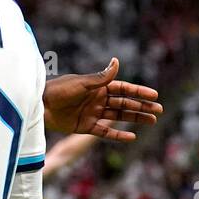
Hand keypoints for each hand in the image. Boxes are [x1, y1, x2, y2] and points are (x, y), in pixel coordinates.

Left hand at [43, 57, 162, 141]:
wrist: (39, 105)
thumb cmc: (58, 90)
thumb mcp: (82, 83)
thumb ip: (101, 77)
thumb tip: (117, 61)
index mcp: (97, 86)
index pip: (123, 89)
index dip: (139, 92)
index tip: (154, 96)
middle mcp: (97, 99)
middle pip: (124, 103)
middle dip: (142, 106)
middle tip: (159, 110)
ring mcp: (92, 113)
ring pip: (119, 117)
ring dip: (135, 118)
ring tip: (152, 121)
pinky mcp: (85, 127)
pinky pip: (105, 132)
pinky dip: (118, 135)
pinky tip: (131, 137)